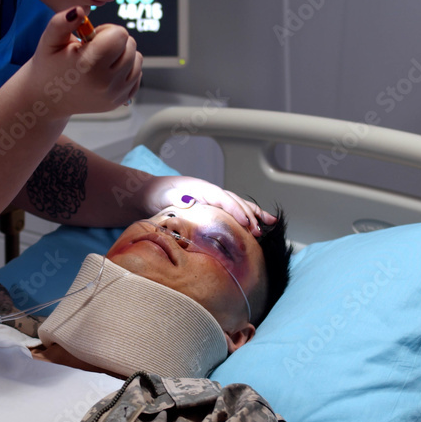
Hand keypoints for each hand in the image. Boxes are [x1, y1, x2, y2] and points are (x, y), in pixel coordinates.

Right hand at [18, 7, 142, 117]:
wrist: (48, 99)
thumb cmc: (49, 66)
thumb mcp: (49, 40)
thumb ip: (62, 22)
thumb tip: (80, 11)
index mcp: (88, 65)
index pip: (120, 35)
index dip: (107, 31)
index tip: (92, 39)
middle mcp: (105, 83)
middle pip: (130, 46)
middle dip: (115, 42)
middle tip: (95, 50)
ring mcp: (114, 95)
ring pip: (137, 60)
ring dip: (123, 56)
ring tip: (101, 61)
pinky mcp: (120, 101)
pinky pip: (138, 76)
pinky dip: (127, 70)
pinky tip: (108, 72)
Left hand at [139, 176, 276, 236]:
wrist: (151, 193)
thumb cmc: (157, 195)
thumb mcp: (164, 196)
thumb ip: (178, 198)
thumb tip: (190, 201)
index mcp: (201, 189)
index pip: (222, 198)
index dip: (235, 210)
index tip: (245, 222)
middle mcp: (211, 193)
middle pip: (235, 202)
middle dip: (248, 216)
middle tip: (257, 232)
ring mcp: (214, 199)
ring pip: (239, 205)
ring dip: (254, 215)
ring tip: (269, 224)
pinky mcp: (214, 208)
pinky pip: (234, 211)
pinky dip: (248, 216)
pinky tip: (261, 223)